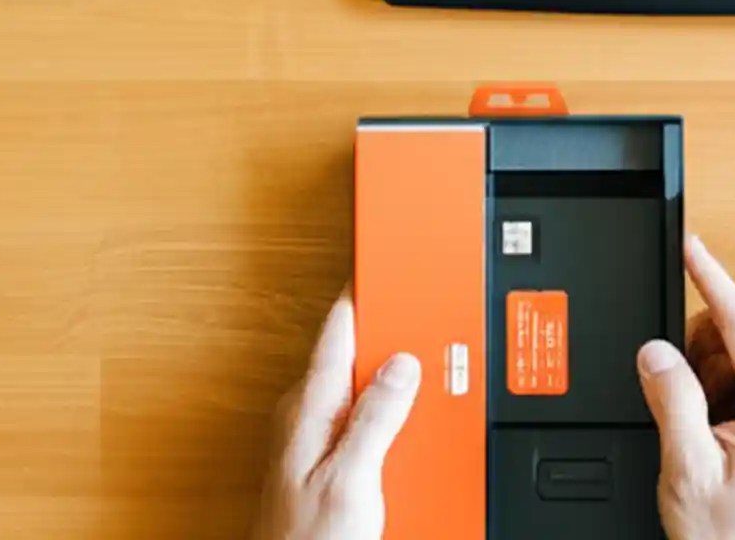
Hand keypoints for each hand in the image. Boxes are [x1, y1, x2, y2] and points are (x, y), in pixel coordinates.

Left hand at [254, 298, 420, 539]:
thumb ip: (376, 418)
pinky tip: (409, 413)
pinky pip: (363, 413)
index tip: (382, 259)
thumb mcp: (352, 477)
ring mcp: (316, 434)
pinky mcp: (328, 454)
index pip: (338, 329)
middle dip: (389, 334)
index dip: (363, 291)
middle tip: (424, 316)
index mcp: (309, 407)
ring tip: (426, 366)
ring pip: (362, 384)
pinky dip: (388, 406)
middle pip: (355, 353)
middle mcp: (308, 413)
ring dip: (393, 375)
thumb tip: (402, 364)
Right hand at [638, 237, 734, 539]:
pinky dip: (713, 374)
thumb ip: (672, 400)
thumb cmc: (726, 532)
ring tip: (695, 414)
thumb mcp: (686, 467)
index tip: (692, 249)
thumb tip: (656, 349)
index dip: (713, 280)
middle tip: (679, 378)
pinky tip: (704, 415)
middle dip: (706, 333)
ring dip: (707, 357)